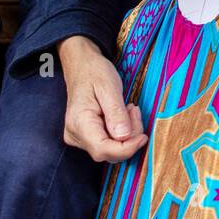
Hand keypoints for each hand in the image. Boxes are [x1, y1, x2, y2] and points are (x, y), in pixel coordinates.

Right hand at [58, 36, 147, 163]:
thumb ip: (116, 113)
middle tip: (134, 111)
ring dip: (127, 135)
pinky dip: (122, 133)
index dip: (126, 148)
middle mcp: (75, 135)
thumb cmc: (95, 73)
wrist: (82, 66)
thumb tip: (124, 137)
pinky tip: (123, 115)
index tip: (143, 136)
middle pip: (108, 152)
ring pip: (110, 150)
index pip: (103, 149)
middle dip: (129, 138)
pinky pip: (108, 143)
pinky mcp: (86, 136)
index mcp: (78, 122)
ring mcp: (79, 137)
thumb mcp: (109, 88)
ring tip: (129, 109)